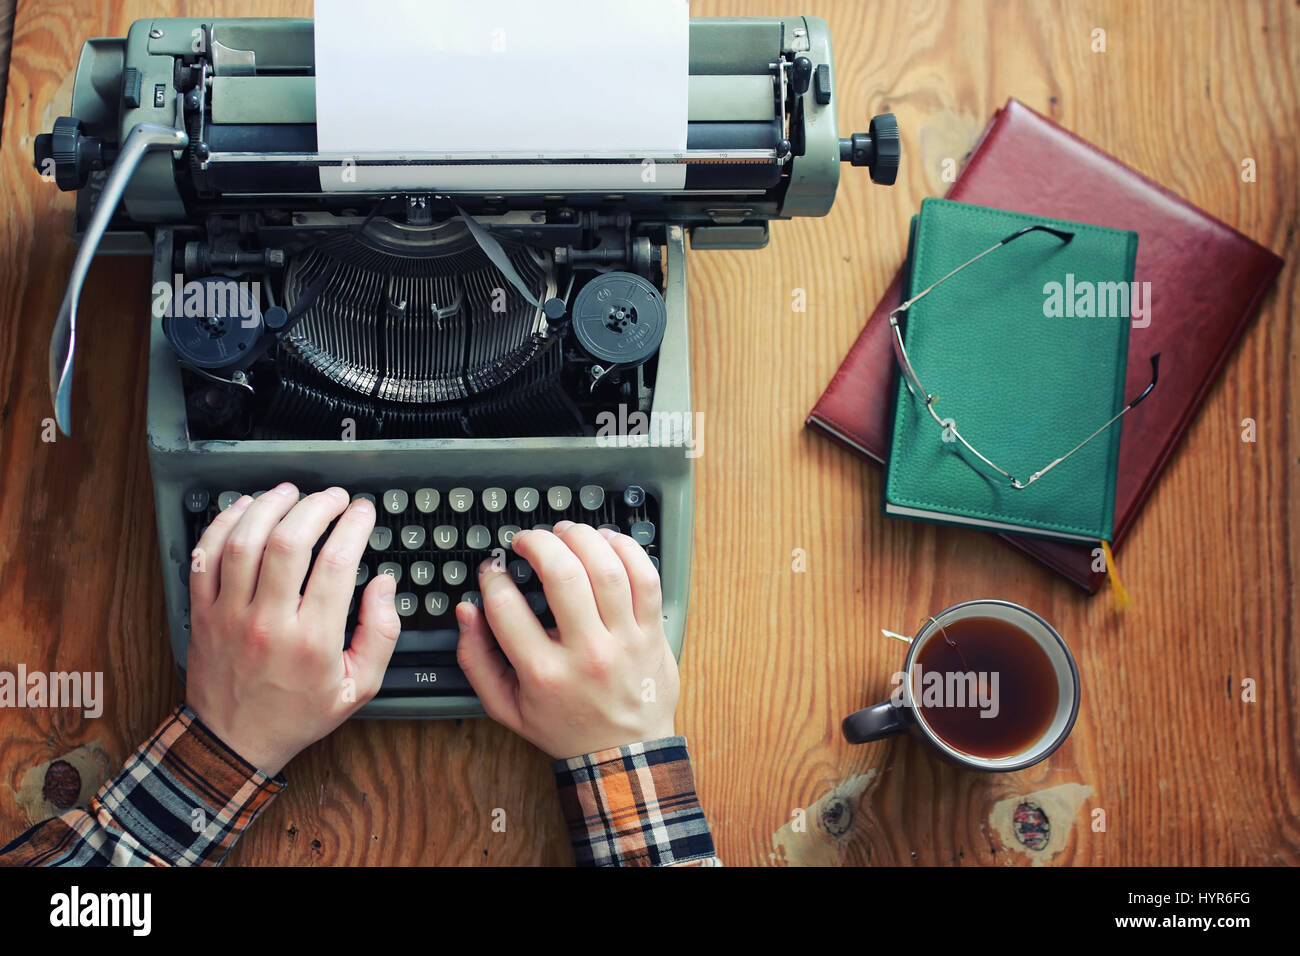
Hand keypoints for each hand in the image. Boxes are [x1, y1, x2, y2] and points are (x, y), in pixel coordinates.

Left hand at [184, 483, 400, 775]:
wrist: (234, 743)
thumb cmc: (298, 714)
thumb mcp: (359, 687)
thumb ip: (381, 634)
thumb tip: (384, 585)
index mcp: (313, 640)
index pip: (337, 564)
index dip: (354, 527)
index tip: (362, 512)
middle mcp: (269, 622)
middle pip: (290, 542)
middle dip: (316, 507)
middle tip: (332, 498)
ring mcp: (230, 615)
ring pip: (246, 542)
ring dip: (270, 507)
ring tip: (291, 492)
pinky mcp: (203, 613)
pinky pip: (206, 557)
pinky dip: (223, 525)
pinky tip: (244, 509)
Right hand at [456, 520, 678, 759]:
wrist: (623, 755)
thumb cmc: (564, 727)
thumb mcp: (506, 707)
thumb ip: (476, 659)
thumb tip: (466, 612)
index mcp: (544, 674)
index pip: (507, 606)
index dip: (494, 577)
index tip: (495, 569)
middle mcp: (587, 653)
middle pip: (563, 575)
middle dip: (539, 543)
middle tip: (528, 539)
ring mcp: (624, 641)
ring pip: (607, 569)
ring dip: (583, 538)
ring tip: (566, 533)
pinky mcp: (653, 633)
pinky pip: (646, 578)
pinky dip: (626, 549)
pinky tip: (607, 542)